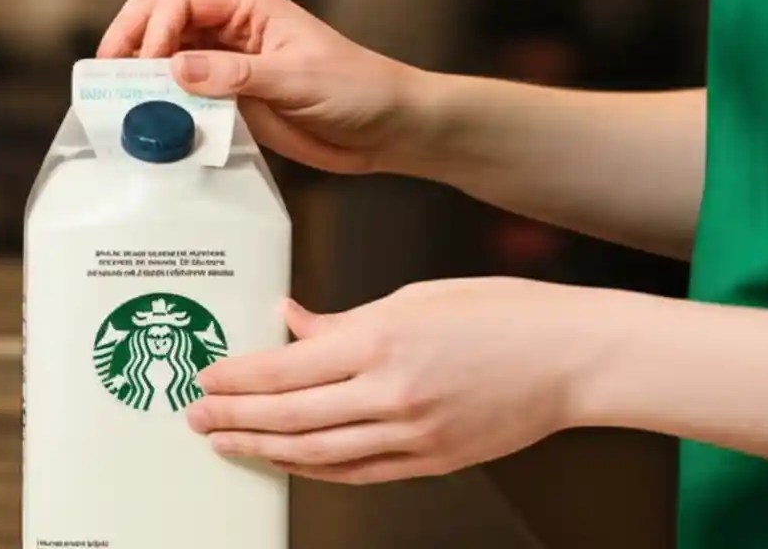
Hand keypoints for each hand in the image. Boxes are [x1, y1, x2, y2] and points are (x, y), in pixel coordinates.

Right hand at [97, 0, 428, 173]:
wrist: (386, 127)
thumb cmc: (357, 88)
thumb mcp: (297, 79)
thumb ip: (235, 75)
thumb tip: (176, 69)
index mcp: (246, 4)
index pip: (179, 0)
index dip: (155, 29)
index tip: (149, 67)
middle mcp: (229, 28)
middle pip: (160, 22)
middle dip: (131, 44)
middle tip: (109, 78)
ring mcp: (226, 65)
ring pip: (165, 61)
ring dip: (142, 79)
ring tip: (121, 105)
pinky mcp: (229, 99)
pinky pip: (184, 98)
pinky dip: (163, 109)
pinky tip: (150, 126)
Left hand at [185, 278, 604, 483]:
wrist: (570, 358)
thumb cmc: (503, 315)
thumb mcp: (414, 297)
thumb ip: (342, 320)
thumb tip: (291, 323)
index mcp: (382, 339)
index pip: (284, 368)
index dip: (236, 377)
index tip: (207, 376)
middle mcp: (390, 392)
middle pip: (288, 415)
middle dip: (233, 417)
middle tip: (197, 417)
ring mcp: (410, 434)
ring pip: (315, 452)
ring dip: (263, 449)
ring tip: (228, 443)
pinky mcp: (430, 461)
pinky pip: (355, 471)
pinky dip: (314, 468)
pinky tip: (289, 462)